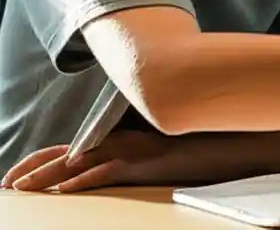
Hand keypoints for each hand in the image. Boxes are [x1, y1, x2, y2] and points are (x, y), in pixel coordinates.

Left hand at [1, 130, 170, 192]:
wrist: (210, 146)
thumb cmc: (182, 152)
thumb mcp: (146, 156)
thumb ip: (122, 159)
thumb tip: (100, 170)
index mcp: (113, 141)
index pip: (67, 149)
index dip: (38, 160)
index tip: (16, 175)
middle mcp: (113, 143)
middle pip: (63, 155)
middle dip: (32, 169)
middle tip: (8, 184)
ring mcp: (124, 151)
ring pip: (76, 163)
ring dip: (47, 177)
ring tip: (23, 187)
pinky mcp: (137, 163)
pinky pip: (104, 172)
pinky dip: (82, 180)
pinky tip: (65, 188)